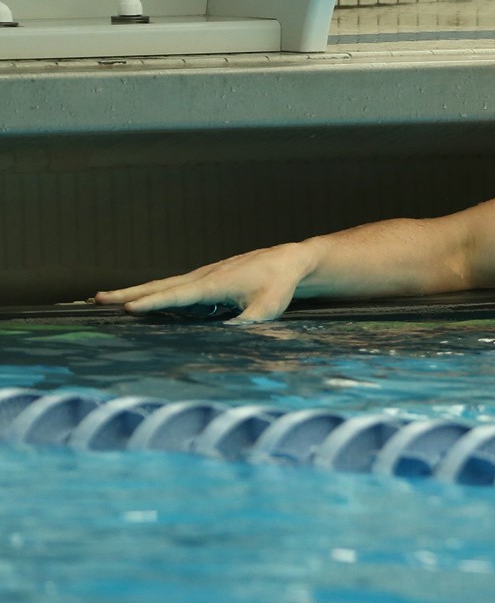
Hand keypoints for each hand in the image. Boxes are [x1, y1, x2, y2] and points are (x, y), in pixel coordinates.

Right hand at [95, 243, 313, 322]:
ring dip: (134, 291)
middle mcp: (204, 276)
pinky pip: (173, 285)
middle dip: (129, 293)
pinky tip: (138, 298)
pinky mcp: (205, 277)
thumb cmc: (278, 286)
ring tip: (105, 298)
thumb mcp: (267, 309)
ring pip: (163, 284)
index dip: (154, 302)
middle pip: (160, 286)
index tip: (129, 308)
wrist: (287, 261)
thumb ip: (246, 325)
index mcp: (215, 284)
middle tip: (98, 299)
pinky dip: (152, 290)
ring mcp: (203, 275)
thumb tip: (223, 341)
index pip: (178, 295)